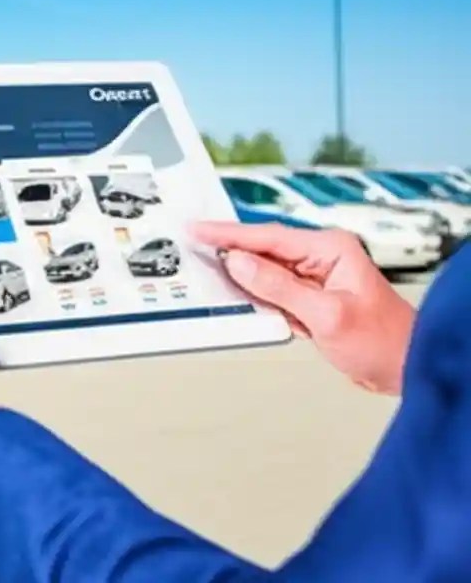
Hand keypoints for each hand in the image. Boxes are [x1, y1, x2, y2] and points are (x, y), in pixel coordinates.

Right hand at [192, 222, 413, 394]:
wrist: (405, 368)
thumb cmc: (383, 341)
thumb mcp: (326, 314)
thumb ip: (279, 287)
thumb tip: (239, 263)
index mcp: (330, 249)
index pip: (268, 237)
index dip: (228, 234)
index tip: (198, 229)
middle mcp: (321, 258)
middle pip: (262, 250)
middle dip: (227, 249)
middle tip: (191, 245)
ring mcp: (314, 279)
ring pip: (263, 271)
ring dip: (237, 275)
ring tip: (203, 271)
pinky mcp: (308, 300)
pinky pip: (271, 291)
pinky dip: (252, 295)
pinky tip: (233, 296)